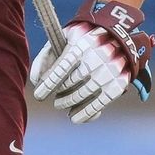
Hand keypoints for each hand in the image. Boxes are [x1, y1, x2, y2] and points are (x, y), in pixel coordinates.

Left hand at [30, 0, 154, 123]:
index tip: (39, 95)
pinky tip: (75, 117)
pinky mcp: (119, 82)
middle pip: (71, 83)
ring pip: (83, 95)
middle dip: (60, 93)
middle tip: (56, 97)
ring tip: (61, 104)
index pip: (63, 67)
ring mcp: (110, 70)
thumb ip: (47, 55)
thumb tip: (35, 80)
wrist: (119, 37)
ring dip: (69, 103)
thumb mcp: (65, 38)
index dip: (49, 84)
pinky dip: (85, 114)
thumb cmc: (83, 40)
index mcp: (82, 43)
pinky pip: (100, 104)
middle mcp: (98, 56)